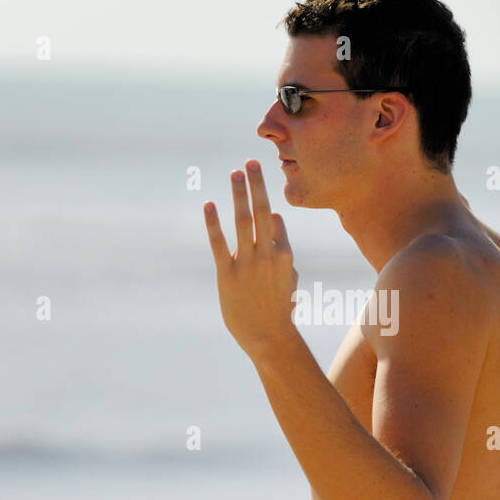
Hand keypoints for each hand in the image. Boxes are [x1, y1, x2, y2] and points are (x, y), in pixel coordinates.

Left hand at [204, 160, 298, 355]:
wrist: (268, 338)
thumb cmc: (279, 309)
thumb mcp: (289, 279)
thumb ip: (283, 248)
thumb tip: (275, 219)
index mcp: (285, 255)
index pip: (274, 222)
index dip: (265, 205)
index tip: (258, 188)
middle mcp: (268, 255)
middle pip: (262, 211)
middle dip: (257, 184)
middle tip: (252, 161)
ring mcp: (248, 263)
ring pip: (243, 220)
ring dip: (239, 193)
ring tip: (236, 172)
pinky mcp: (228, 273)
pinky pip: (219, 242)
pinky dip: (213, 222)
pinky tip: (209, 204)